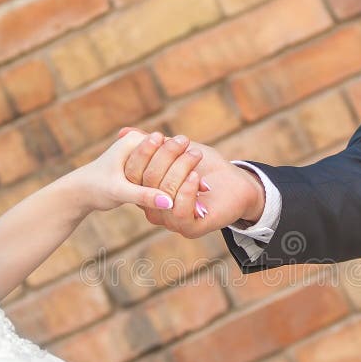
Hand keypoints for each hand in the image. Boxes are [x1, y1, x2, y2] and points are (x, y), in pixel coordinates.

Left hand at [64, 131, 197, 212]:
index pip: (164, 150)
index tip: (201, 182)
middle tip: (209, 188)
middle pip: (171, 157)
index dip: (183, 167)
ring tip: (206, 192)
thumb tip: (168, 204)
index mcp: (133, 143)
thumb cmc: (96, 187)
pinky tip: (193, 196)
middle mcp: (140, 145)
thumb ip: (144, 196)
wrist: (80, 191)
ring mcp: (143, 156)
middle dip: (190, 173)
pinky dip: (177, 184)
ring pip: (170, 166)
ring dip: (186, 179)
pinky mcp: (143, 168)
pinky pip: (165, 174)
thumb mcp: (119, 191)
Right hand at [120, 128, 265, 238]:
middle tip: (183, 140)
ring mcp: (171, 221)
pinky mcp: (190, 228)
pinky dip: (187, 191)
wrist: (237, 183)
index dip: (144, 152)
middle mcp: (155, 209)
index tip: (158, 135)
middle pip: (148, 181)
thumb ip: (153, 144)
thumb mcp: (178, 150)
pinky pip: (180, 212)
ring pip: (164, 194)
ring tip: (195, 154)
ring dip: (180, 169)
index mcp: (147, 192)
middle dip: (165, 156)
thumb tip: (123, 132)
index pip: (133, 173)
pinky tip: (196, 176)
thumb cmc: (206, 165)